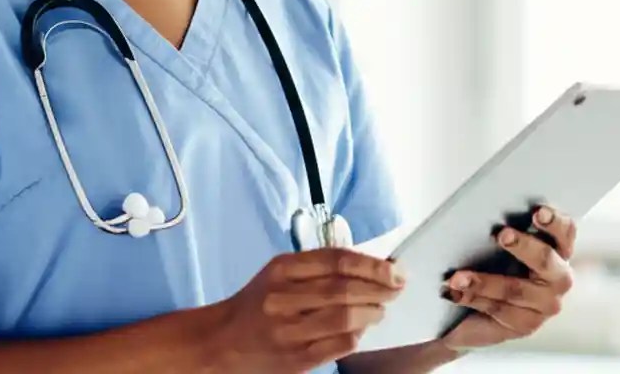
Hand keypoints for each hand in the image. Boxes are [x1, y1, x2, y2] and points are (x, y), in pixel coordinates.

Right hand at [210, 248, 407, 373]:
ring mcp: (289, 330)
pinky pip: (340, 344)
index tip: (395, 268)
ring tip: (380, 309)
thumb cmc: (258, 302)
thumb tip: (371, 266)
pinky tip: (361, 329)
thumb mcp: (279, 272)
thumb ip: (318, 266)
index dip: (372, 264)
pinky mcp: (296, 359)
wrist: (223, 340)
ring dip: (373, 312)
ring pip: (346, 317)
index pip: (337, 260)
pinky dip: (358, 335)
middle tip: (397, 287)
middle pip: (345, 289)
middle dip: (380, 287)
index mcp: (281, 269)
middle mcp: (283, 297)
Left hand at [437, 204, 576, 351]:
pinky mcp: (526, 324)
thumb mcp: (493, 245)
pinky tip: (454, 293)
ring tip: (457, 277)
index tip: (538, 212)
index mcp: (555, 249)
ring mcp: (544, 304)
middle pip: (546, 260)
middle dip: (524, 246)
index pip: (564, 232)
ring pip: (516, 289)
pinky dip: (473, 299)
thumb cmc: (486, 265)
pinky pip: (499, 310)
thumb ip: (499, 230)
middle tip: (501, 235)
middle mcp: (557, 277)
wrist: (468, 313)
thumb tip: (480, 211)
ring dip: (484, 281)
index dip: (554, 221)